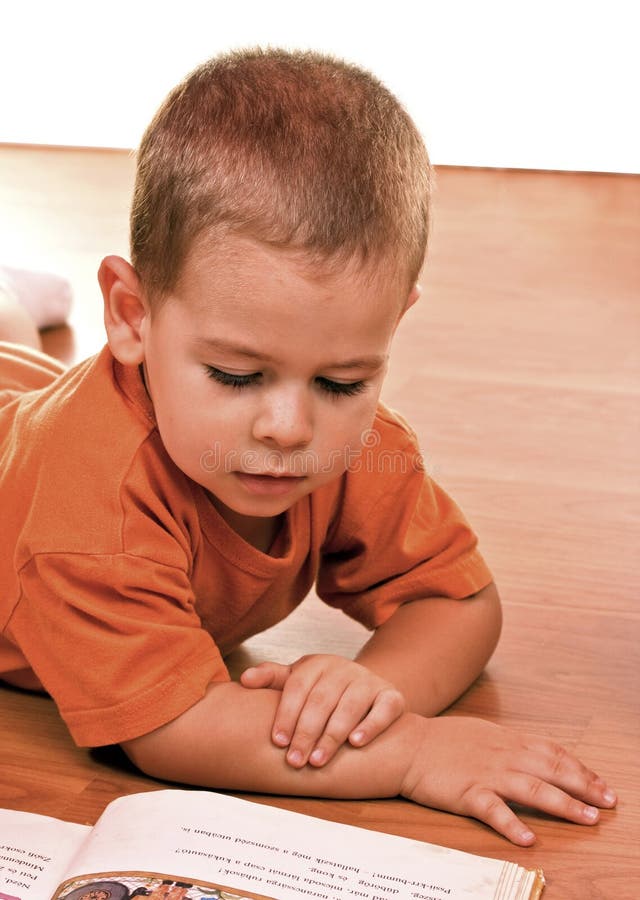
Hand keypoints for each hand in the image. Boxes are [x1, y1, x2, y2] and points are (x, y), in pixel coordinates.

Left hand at [240, 654, 404, 767]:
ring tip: (318, 760)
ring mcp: (368, 681)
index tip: (277, 742)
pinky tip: (356, 743)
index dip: (286, 714)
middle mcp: (343, 668)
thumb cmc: (321, 689)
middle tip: (295, 761)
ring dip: (333, 735)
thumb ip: (270, 678)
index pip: (297, 687)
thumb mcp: (296, 679)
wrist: (366, 687)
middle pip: (322, 700)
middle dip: (306, 732)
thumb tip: (243, 680)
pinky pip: (384, 709)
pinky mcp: (391, 695)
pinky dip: (371, 725)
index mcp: (316, 664)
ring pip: (350, 706)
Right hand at [401, 715, 617, 844]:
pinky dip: (512, 825)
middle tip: (608, 802)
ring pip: (532, 788)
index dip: (581, 769)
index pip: (554, 753)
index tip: (603, 785)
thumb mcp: (483, 734)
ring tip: (587, 818)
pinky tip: (528, 839)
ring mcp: (486, 774)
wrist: (407, 745)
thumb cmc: (443, 740)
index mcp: (507, 740)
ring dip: (563, 805)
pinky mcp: (467, 793)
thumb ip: (511, 744)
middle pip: (552, 769)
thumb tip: (538, 754)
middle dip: (584, 786)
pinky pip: (493, 811)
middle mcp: (503, 755)